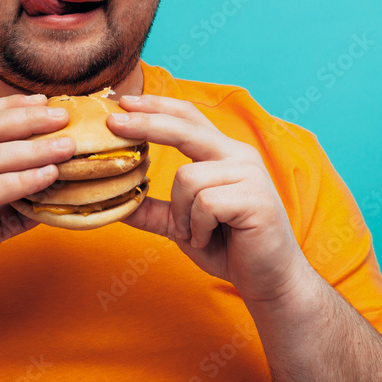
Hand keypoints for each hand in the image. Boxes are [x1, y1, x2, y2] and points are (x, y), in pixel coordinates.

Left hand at [109, 94, 313, 303]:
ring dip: (182, 214)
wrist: (268, 280)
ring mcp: (249, 174)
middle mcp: (237, 155)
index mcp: (222, 153)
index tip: (122, 101)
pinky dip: (198, 227)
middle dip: (145, 124)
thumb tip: (115, 202)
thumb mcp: (181, 224)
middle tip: (113, 124)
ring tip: (194, 233)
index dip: (155, 105)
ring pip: (187, 177)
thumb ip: (153, 210)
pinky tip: (209, 238)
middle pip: (184, 127)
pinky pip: (205, 203)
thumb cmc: (227, 247)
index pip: (187, 116)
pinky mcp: (256, 198)